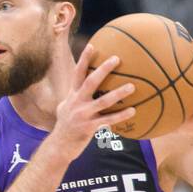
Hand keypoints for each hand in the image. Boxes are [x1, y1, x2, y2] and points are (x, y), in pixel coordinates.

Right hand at [51, 43, 136, 162]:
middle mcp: (76, 103)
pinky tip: (133, 110)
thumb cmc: (65, 125)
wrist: (59, 146)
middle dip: (103, 69)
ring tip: (132, 86)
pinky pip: (108, 120)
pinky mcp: (89, 128)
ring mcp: (82, 115)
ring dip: (118, 93)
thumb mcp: (65, 107)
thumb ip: (74, 96)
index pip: (77, 73)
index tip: (92, 45)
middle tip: (117, 58)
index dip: (84, 59)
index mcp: (71, 95)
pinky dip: (121, 115)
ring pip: (103, 101)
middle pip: (90, 82)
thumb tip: (84, 86)